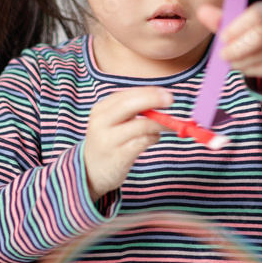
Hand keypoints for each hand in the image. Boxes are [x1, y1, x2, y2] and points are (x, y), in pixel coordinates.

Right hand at [83, 87, 172, 201]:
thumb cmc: (108, 141)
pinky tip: (154, 138)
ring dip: (159, 124)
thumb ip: (131, 110)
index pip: (126, 95)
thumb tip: (161, 99)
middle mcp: (101, 122)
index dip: (148, 92)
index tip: (165, 93)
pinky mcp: (118, 156)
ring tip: (168, 125)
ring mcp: (108, 140)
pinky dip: (153, 137)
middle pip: (129, 104)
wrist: (90, 171)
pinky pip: (143, 142)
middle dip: (152, 99)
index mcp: (101, 110)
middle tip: (170, 99)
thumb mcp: (112, 122)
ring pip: (140, 125)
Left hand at [196, 1, 261, 87]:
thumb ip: (220, 20)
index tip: (223, 37)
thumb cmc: (253, 34)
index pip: (255, 15)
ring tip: (232, 61)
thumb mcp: (238, 26)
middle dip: (238, 48)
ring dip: (240, 61)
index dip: (237, 27)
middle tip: (222, 55)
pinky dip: (249, 69)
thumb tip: (201, 12)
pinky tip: (244, 66)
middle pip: (260, 36)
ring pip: (260, 55)